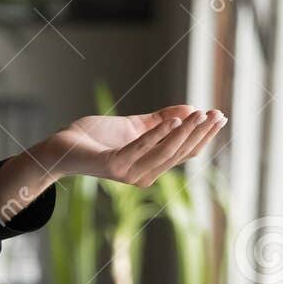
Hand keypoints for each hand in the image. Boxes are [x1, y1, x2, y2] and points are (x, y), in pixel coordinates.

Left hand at [42, 105, 225, 186]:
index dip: (203, 136)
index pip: (185, 152)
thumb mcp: (135, 126)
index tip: (219, 116)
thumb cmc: (97, 138)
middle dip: (200, 133)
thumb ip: (161, 121)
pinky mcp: (114, 165)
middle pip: (179, 153)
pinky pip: (141, 148)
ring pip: (165, 152)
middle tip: (217, 114)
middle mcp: (144, 174)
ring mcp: (129, 173)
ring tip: (199, 114)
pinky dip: (158, 134)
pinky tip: (173, 120)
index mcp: (151, 166)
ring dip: (184, 132)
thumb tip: (192, 109)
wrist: (63, 147)